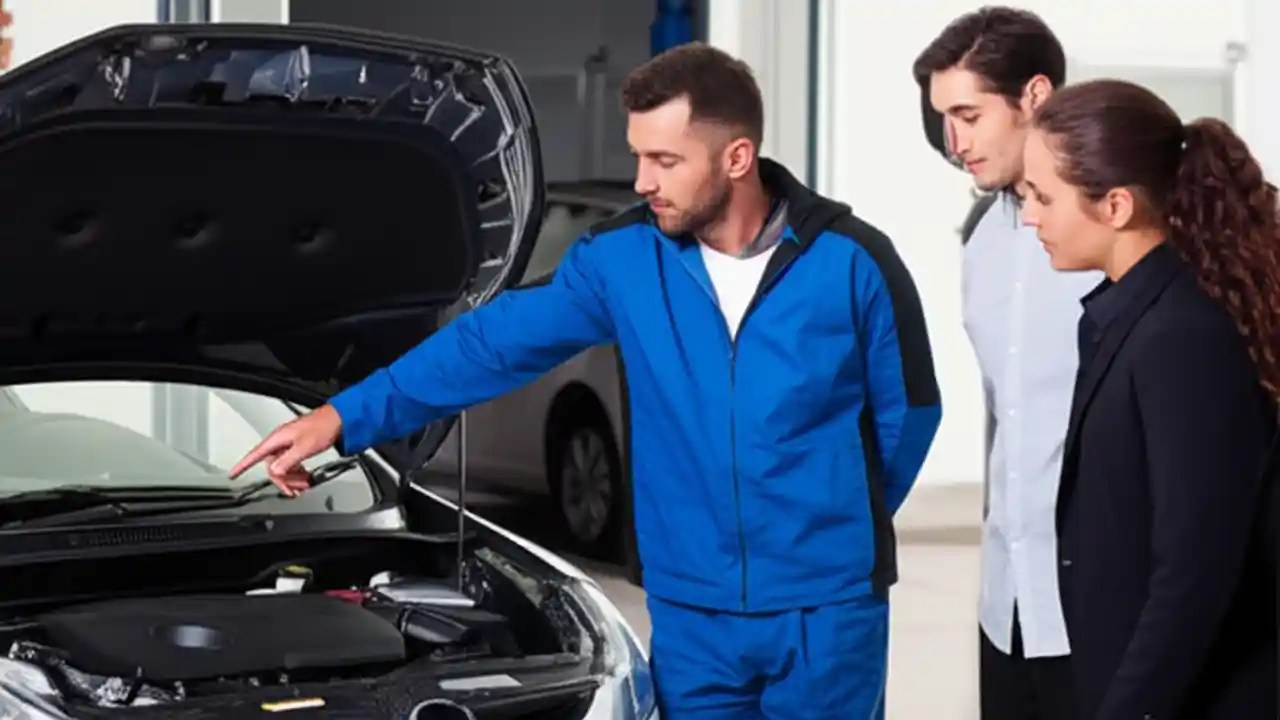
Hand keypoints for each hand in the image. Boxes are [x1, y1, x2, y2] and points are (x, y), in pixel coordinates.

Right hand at [228, 404, 342, 496]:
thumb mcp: (304, 447)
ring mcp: (289, 444)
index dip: (242, 465)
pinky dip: (297, 472)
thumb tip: (275, 471)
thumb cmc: (322, 427)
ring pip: (283, 466)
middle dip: (283, 480)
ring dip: (293, 478)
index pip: (255, 455)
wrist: (338, 420)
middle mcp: (280, 441)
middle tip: (295, 490)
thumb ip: (287, 461)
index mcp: (277, 439)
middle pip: (272, 466)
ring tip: (304, 484)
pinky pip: (292, 463)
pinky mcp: (298, 446)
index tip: (233, 474)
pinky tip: (305, 476)